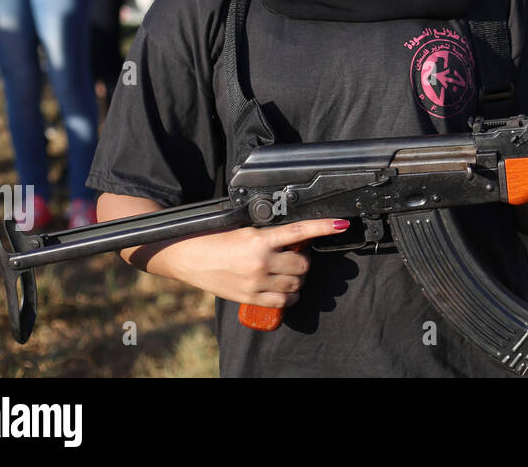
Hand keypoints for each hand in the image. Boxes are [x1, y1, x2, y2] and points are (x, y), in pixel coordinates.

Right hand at [153, 218, 348, 307]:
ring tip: (288, 273)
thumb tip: (296, 237)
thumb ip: (271, 235)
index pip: (300, 231)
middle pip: (302, 265)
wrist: (187, 255)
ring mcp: (255, 282)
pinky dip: (290, 297)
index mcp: (260, 239)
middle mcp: (260, 261)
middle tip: (294, 256)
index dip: (324, 227)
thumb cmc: (215, 239)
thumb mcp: (245, 230)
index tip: (340, 224)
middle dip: (303, 261)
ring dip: (298, 279)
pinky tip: (286, 291)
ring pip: (295, 285)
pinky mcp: (249, 297)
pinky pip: (282, 302)